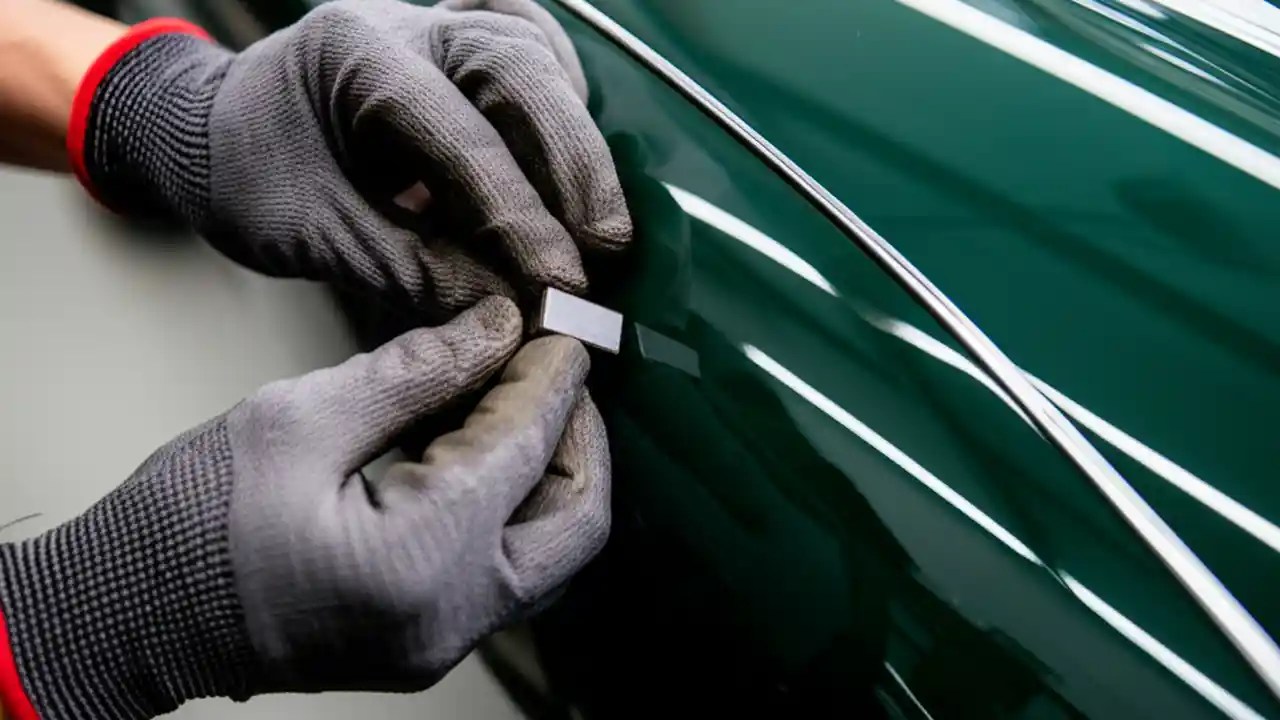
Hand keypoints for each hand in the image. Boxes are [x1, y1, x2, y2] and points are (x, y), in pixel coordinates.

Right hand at [0, 297, 610, 718]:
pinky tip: (483, 445)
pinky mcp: (427, 640)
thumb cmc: (188, 523)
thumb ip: (414, 372)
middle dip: (579, 436)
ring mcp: (443, 640)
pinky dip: (513, 506)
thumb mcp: (299, 420)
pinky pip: (506, 569)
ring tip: (519, 397)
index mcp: (420, 560)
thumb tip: (495, 329)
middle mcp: (452, 617)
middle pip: (576, 522)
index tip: (556, 324)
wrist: (126, 616)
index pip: (526, 450)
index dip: (551, 377)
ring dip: (551, 473)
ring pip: (550, 552)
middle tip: (552, 368)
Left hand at [73, 0, 630, 316]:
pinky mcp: (469, 47)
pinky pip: (539, 63)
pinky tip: (576, 174)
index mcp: (354, 54)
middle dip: (571, 164)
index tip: (556, 288)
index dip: (517, 217)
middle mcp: (409, 23)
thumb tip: (506, 312)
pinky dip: (565, 117)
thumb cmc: (250, 175)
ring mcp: (444, 24)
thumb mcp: (310, 234)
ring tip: (601, 226)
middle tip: (603, 249)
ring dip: (578, 144)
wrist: (219, 129)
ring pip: (539, 61)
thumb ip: (407, 269)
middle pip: (517, 71)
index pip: (458, 134)